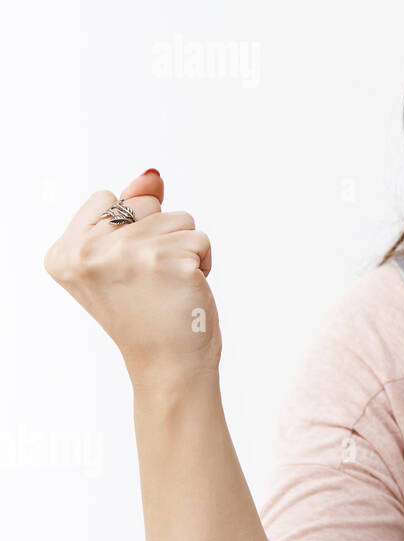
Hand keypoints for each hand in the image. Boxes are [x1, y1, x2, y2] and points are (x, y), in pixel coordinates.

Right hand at [44, 169, 220, 384]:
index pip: (108, 199)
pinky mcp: (168, 260)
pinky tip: (185, 290)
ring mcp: (127, 253)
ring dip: (184, 249)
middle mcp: (87, 251)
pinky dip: (203, 262)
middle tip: (149, 281)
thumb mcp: (122, 259)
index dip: (129, 230)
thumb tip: (151, 176)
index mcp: (63, 252)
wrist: (167, 363)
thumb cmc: (146, 313)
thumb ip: (130, 212)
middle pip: (145, 204)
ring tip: (168, 286)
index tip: (123, 271)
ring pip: (178, 218)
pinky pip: (200, 239)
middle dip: (160, 236)